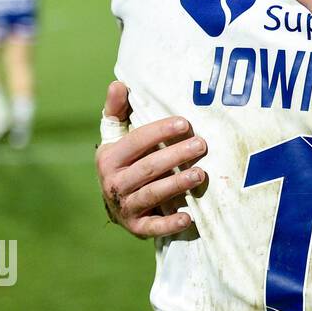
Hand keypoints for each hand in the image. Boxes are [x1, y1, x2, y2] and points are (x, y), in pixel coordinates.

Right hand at [95, 81, 205, 238]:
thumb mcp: (116, 136)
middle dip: (175, 156)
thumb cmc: (124, 161)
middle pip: (147, 168)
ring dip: (176, 185)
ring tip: (200, 174)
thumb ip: (118, 111)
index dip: (160, 131)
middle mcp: (113, 183)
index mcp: (109, 157)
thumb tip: (118, 83)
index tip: (185, 123)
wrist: (117, 202)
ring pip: (151, 195)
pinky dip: (169, 224)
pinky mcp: (136, 226)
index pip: (136, 141)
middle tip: (202, 145)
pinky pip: (152, 227)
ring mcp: (124, 206)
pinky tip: (188, 217)